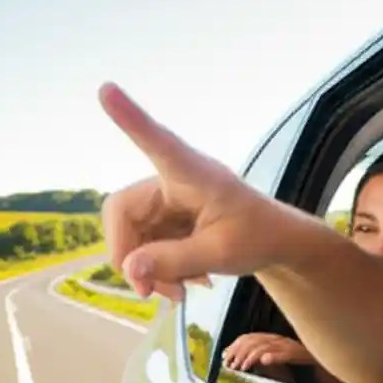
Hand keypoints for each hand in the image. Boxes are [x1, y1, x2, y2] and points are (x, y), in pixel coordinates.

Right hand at [97, 83, 301, 299]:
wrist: (275, 242)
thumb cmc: (258, 236)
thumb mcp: (221, 253)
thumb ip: (175, 261)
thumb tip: (129, 270)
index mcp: (193, 172)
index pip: (157, 142)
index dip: (130, 118)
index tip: (107, 89)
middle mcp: (171, 179)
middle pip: (121, 213)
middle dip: (130, 256)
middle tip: (150, 293)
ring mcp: (164, 200)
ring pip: (129, 237)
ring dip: (147, 270)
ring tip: (181, 292)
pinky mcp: (163, 220)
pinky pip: (141, 247)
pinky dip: (157, 271)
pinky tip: (185, 282)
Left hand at [222, 333, 315, 370]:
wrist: (331, 361)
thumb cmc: (304, 367)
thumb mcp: (279, 363)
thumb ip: (264, 360)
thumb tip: (241, 365)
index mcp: (275, 340)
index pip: (249, 337)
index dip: (234, 346)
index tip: (223, 357)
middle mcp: (281, 340)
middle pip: (253, 340)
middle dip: (237, 352)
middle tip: (228, 366)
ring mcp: (292, 346)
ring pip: (266, 346)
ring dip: (250, 356)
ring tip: (241, 368)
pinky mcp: (303, 353)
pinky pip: (287, 353)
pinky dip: (275, 356)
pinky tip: (264, 361)